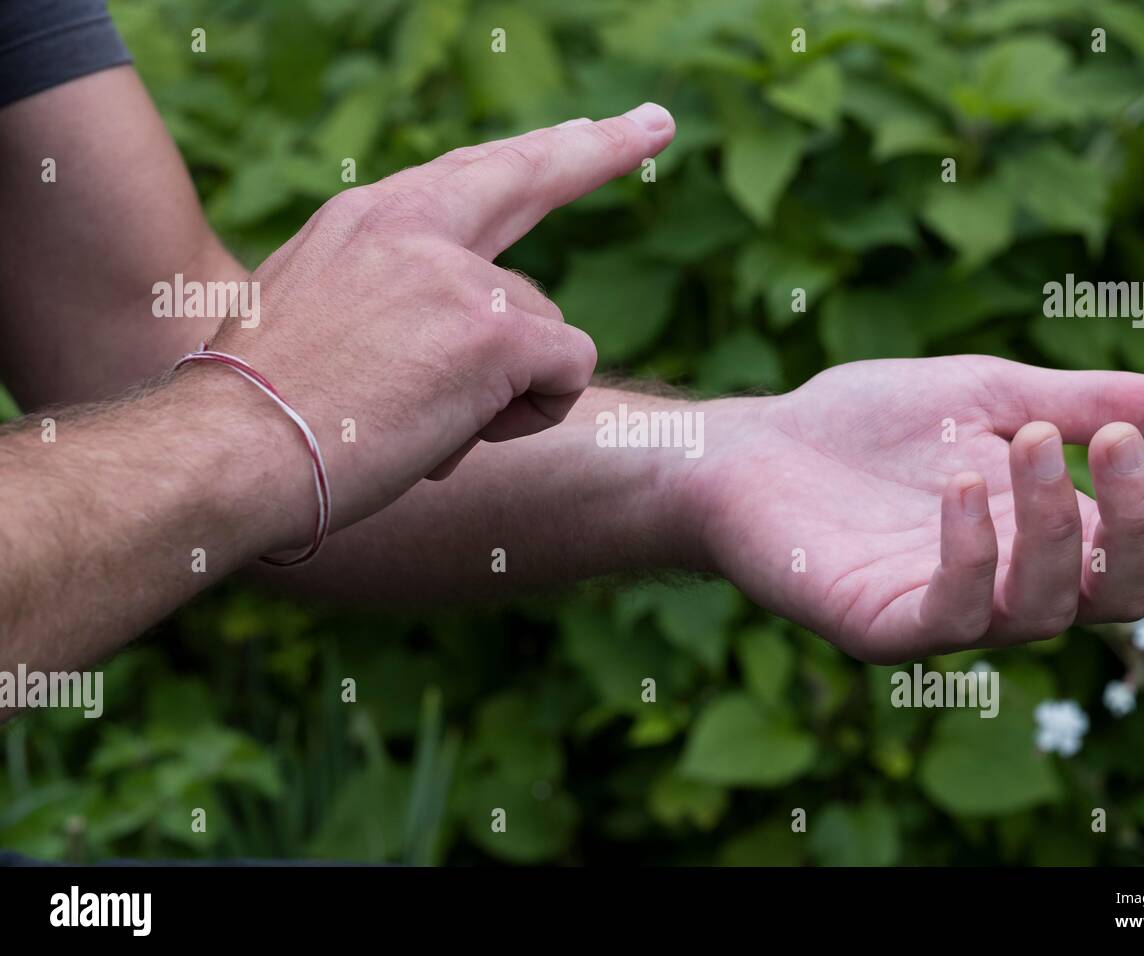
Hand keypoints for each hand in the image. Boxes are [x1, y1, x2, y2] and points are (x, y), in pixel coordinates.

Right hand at [186, 104, 675, 550]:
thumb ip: (385, 301)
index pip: (465, 175)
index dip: (527, 158)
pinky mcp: (497, 331)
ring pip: (541, 326)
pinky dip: (536, 411)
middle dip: (598, 146)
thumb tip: (448, 338)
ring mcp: (459, 274)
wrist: (227, 452)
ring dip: (507, 387)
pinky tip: (467, 432)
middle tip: (655, 122)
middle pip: (528, 175)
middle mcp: (414, 227)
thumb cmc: (261, 418)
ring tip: (426, 422)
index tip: (580, 131)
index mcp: (366, 224)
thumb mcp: (311, 325)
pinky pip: (566, 367)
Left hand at [691, 355, 1143, 662]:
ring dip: (1053, 524)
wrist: (753, 445)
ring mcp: (940, 612)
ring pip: (1040, 611)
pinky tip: (962, 486)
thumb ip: (1081, 401)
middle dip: (1133, 527)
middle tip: (1107, 441)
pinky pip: (952, 617)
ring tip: (1033, 443)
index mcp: (1037, 539)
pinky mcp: (879, 625)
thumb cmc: (864, 425)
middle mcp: (1002, 588)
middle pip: (1109, 600)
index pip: (1136, 568)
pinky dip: (973, 553)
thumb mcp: (987, 394)